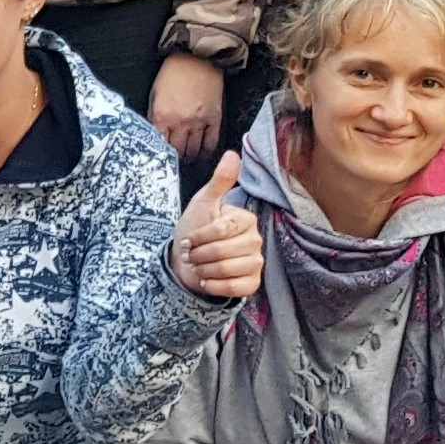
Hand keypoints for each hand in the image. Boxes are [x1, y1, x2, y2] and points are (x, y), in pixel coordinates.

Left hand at [148, 53, 227, 161]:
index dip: (160, 155)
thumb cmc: (173, 73)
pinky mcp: (214, 118)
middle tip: (175, 162)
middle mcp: (180, 122)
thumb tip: (155, 136)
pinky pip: (211, 142)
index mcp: (161, 115)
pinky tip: (202, 155)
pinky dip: (206, 152)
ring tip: (187, 159)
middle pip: (177, 152)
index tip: (161, 159)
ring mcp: (199, 121)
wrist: (197, 57)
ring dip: (190, 157)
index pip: (159, 145)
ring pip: (194, 150)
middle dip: (175, 159)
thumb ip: (154, 116)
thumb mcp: (155, 94)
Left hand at [170, 150, 262, 298]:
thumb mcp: (203, 203)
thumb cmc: (196, 229)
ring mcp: (256, 263)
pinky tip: (206, 280)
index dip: (200, 237)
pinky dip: (214, 286)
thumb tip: (232, 154)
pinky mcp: (252, 283)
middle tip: (191, 254)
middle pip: (222, 252)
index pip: (222, 230)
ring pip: (227, 270)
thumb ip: (219, 182)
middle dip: (198, 255)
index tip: (189, 239)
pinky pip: (235, 289)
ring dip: (203, 270)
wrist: (187, 261)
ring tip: (198, 266)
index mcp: (245, 219)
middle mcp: (255, 240)